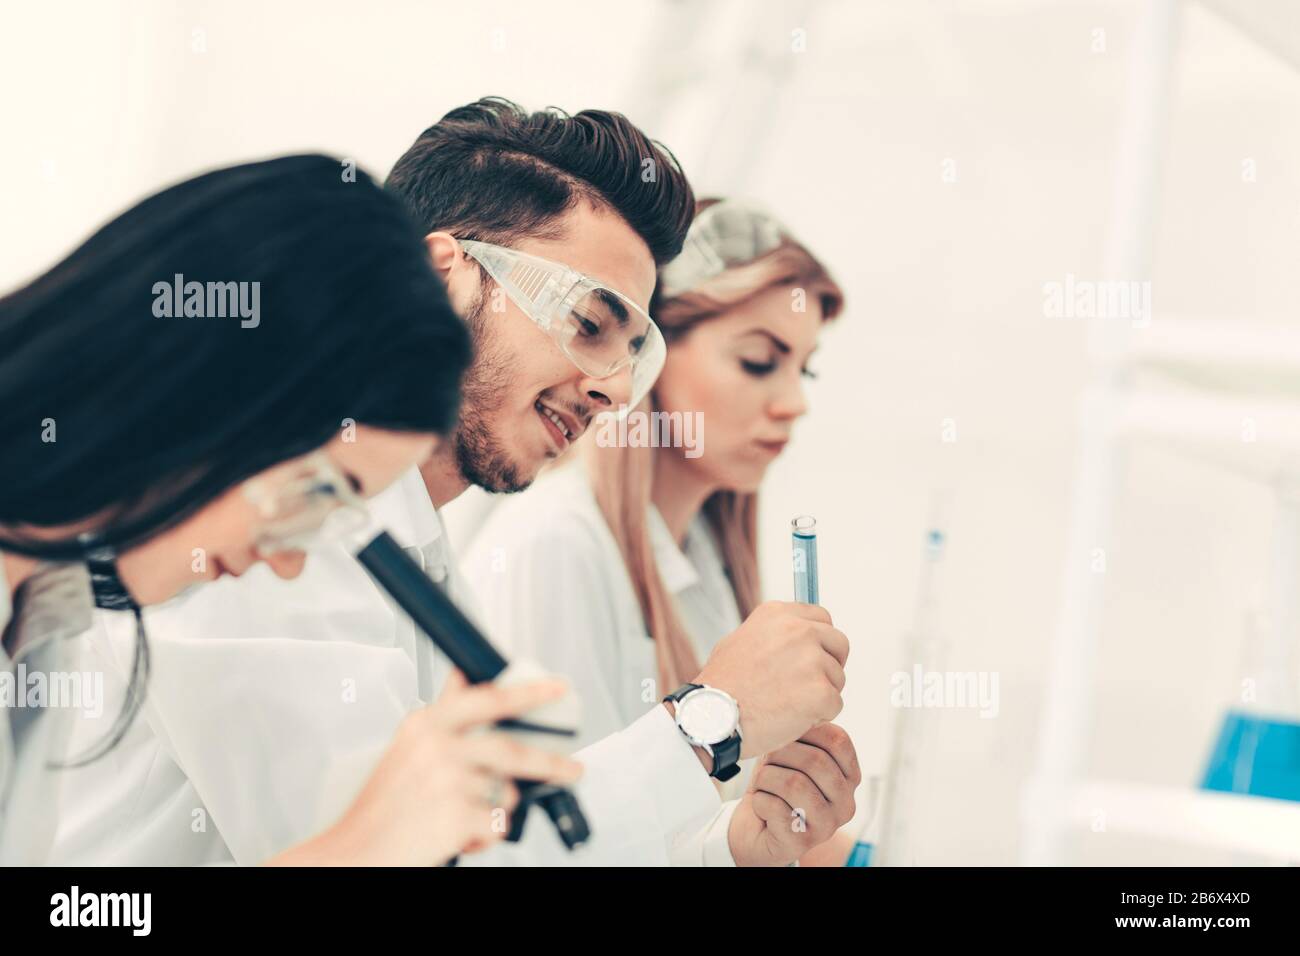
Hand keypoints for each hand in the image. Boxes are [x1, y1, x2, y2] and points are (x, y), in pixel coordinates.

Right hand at [271, 670, 582, 865]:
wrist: (353, 853)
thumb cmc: (381, 808)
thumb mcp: (406, 748)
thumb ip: (441, 715)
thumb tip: (462, 680)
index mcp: (425, 724)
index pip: (488, 699)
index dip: (528, 692)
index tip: (557, 687)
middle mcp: (436, 747)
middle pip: (511, 750)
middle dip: (549, 762)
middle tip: (571, 768)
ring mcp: (447, 780)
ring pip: (504, 793)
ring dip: (494, 813)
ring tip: (464, 821)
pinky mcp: (456, 815)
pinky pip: (495, 825)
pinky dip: (484, 838)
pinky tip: (459, 838)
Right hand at [694, 601, 847, 758]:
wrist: (711, 716)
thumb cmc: (721, 685)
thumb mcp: (740, 640)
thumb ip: (772, 634)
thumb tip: (795, 632)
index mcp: (779, 614)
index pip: (822, 618)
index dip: (819, 641)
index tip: (809, 658)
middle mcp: (799, 630)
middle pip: (839, 644)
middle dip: (828, 665)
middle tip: (806, 686)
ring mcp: (811, 660)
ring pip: (837, 678)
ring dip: (820, 694)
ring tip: (787, 705)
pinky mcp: (820, 691)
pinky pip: (835, 704)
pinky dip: (818, 717)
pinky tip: (791, 719)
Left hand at [728, 723, 861, 866]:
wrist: (754, 826)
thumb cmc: (775, 784)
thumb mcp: (790, 754)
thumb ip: (801, 735)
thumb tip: (799, 710)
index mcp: (849, 777)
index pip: (838, 740)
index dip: (805, 731)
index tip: (784, 736)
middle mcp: (846, 803)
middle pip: (815, 761)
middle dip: (780, 755)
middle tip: (766, 761)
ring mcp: (827, 826)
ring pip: (794, 784)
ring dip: (766, 779)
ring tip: (762, 784)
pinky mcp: (802, 843)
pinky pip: (776, 808)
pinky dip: (759, 801)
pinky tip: (761, 805)